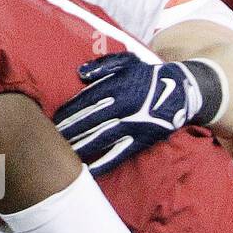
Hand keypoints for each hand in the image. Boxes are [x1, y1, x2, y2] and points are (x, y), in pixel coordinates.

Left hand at [53, 52, 202, 174]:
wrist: (182, 90)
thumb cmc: (149, 74)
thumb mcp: (128, 61)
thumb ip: (103, 66)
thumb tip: (80, 73)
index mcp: (117, 86)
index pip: (86, 101)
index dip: (68, 111)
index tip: (53, 120)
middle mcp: (123, 106)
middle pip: (89, 120)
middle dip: (69, 130)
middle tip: (50, 139)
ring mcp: (133, 124)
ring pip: (101, 138)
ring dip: (80, 146)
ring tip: (63, 153)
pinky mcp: (142, 139)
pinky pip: (119, 153)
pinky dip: (103, 163)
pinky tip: (88, 171)